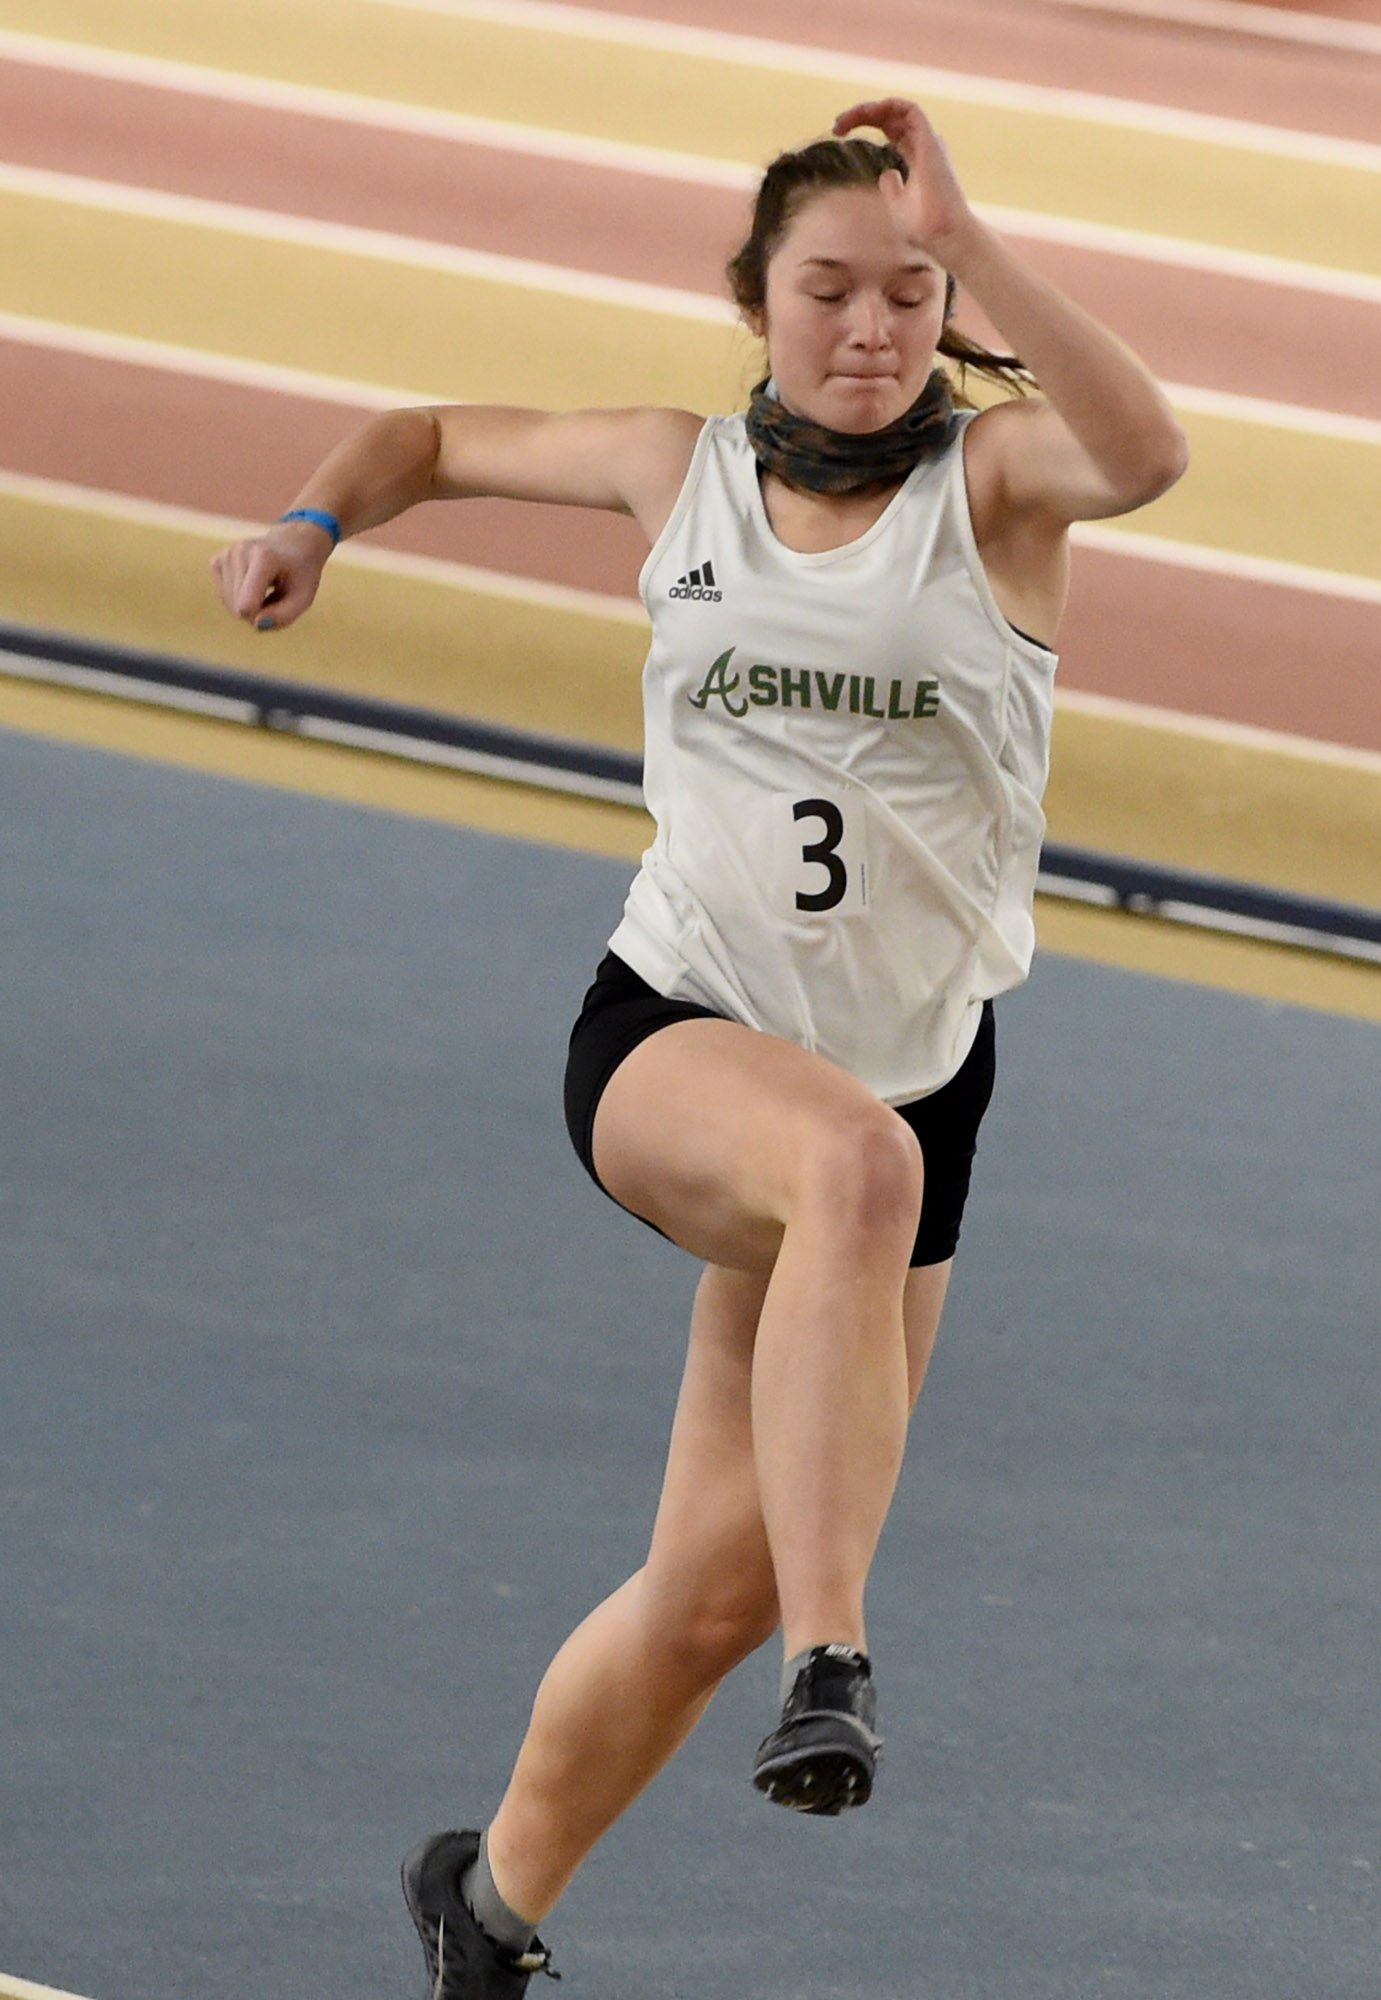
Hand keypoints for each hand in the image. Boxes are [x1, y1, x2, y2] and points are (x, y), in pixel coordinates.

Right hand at [209, 519, 332, 631]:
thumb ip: (284, 616)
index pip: (247, 605)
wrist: (293, 544)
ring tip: (266, 588)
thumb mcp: (303, 598)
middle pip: (238, 608)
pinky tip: (252, 584)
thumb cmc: (300, 574)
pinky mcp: (217, 560)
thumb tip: (257, 624)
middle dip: (257, 612)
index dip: (262, 617)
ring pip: (229, 604)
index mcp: (264, 557)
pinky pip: (222, 596)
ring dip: (248, 606)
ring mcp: (226, 554)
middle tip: (276, 595)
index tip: (279, 604)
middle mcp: (240, 551)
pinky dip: (237, 598)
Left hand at [833, 98, 973, 263]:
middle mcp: (924, 144)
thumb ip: (892, 187)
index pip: (890, 127)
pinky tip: (866, 113)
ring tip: (844, 120)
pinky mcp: (930, 141)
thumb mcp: (899, 205)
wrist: (941, 235)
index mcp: (917, 155)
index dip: (865, 122)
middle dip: (861, 114)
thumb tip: (886, 174)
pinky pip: (909, 109)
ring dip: (869, 108)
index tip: (839, 133)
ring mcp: (928, 141)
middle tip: (836, 125)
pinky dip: (887, 106)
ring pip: (897, 108)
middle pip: (890, 116)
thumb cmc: (923, 226)